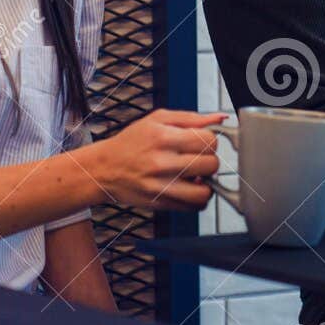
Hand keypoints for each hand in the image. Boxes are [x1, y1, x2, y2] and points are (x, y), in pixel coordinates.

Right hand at [81, 109, 225, 210]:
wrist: (103, 168)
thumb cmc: (131, 142)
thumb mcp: (157, 120)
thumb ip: (191, 118)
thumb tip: (220, 118)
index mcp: (163, 138)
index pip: (209, 140)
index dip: (210, 140)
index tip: (202, 142)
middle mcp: (162, 163)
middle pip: (211, 165)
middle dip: (209, 161)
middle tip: (198, 159)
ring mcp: (161, 186)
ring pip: (205, 192)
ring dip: (207, 184)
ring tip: (197, 177)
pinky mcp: (160, 203)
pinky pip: (193, 207)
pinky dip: (198, 199)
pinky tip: (189, 188)